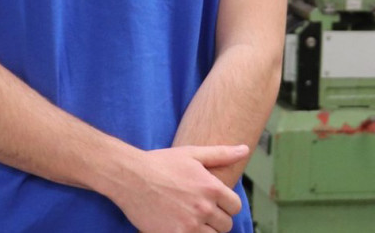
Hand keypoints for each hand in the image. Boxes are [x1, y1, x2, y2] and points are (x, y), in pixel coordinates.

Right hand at [108, 145, 247, 232]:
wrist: (130, 177)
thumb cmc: (161, 163)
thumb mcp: (192, 153)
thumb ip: (221, 154)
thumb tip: (245, 149)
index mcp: (212, 188)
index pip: (235, 207)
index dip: (227, 205)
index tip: (216, 203)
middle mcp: (204, 208)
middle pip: (226, 225)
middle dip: (217, 219)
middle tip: (201, 212)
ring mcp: (189, 225)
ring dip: (205, 230)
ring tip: (191, 220)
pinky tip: (180, 226)